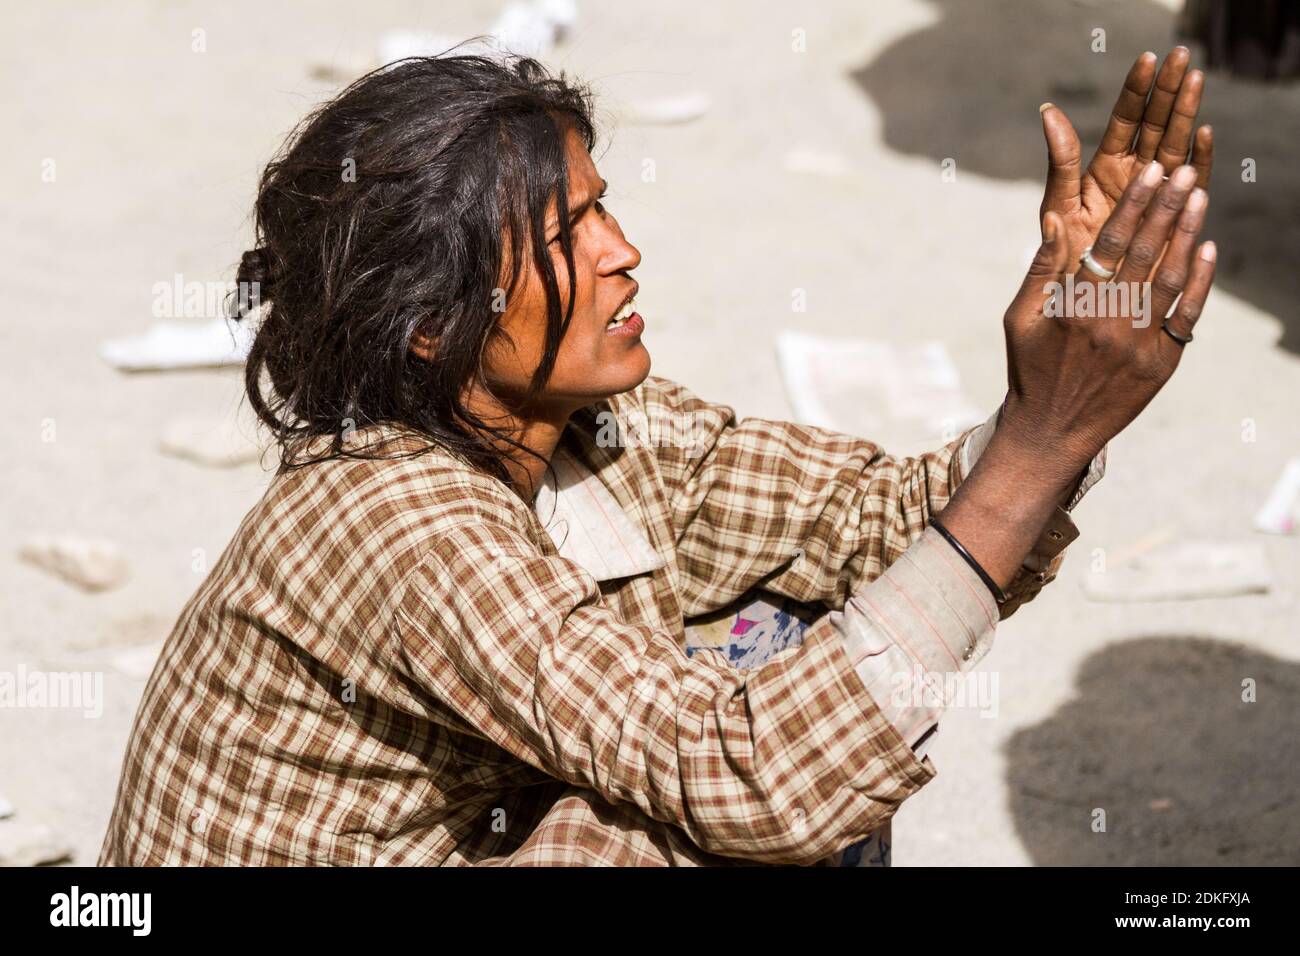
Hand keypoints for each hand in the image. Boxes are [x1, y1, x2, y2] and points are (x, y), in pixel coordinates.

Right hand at [937, 160, 1215, 588]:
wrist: (1051, 433)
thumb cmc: (1031, 372)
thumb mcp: (1019, 320)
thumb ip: (1040, 270)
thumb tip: (1053, 219)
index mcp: (1073, 308)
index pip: (1110, 244)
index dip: (1134, 204)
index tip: (1152, 171)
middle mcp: (1109, 323)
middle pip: (1145, 253)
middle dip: (1167, 206)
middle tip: (1184, 170)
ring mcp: (1138, 345)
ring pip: (1170, 278)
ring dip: (1187, 234)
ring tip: (1199, 196)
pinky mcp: (1160, 364)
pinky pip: (1187, 316)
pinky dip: (1200, 282)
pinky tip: (1208, 249)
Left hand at [1039, 48, 1213, 265]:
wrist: (1078, 306)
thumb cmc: (1062, 257)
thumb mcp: (1059, 204)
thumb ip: (1060, 160)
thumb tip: (1048, 111)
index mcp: (1104, 170)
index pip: (1124, 121)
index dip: (1136, 90)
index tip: (1148, 59)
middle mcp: (1133, 176)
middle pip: (1155, 126)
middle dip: (1168, 91)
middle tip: (1182, 57)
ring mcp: (1156, 195)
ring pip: (1175, 146)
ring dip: (1187, 113)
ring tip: (1195, 80)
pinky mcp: (1175, 218)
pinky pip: (1189, 185)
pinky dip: (1197, 160)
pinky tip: (1203, 133)